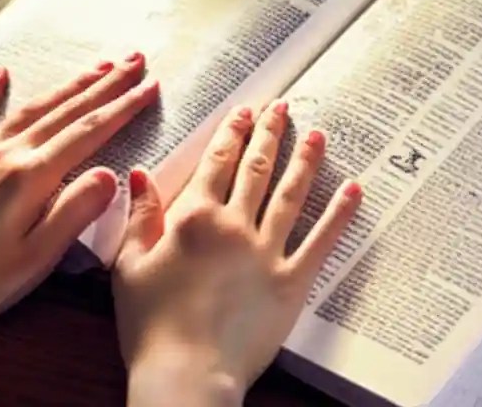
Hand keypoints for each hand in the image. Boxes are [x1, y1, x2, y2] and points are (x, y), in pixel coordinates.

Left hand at [0, 53, 158, 340]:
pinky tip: (1, 73)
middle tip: (135, 61)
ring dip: (67, 85)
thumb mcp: (36, 259)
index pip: (88, 132)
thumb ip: (74, 212)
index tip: (149, 87)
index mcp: (30, 178)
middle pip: (65, 110)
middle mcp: (5, 154)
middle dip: (105, 84)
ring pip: (31, 107)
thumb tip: (110, 173)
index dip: (123, 107)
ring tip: (97, 66)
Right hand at [113, 100, 361, 405]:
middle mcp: (234, 226)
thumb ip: (139, 217)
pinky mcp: (292, 282)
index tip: (245, 111)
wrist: (186, 373)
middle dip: (270, 134)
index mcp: (193, 218)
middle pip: (256, 169)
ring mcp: (267, 252)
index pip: (217, 162)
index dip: (233, 133)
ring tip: (318, 133)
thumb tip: (140, 174)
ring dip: (305, 160)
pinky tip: (353, 189)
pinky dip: (339, 213)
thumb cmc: (150, 325)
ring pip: (291, 194)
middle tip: (283, 108)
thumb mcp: (129, 266)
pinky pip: (321, 241)